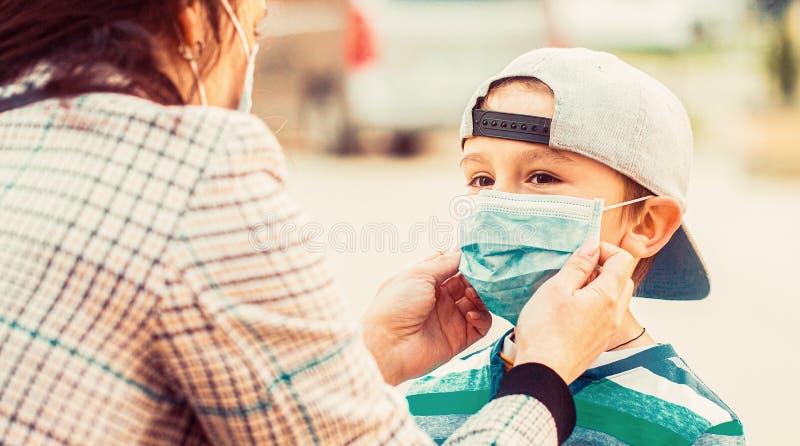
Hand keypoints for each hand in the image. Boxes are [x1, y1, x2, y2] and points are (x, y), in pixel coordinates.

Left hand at [363, 252, 491, 384]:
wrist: (388, 347)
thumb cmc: (395, 306)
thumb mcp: (418, 274)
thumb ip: (444, 262)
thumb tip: (461, 250)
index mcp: (424, 280)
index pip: (450, 265)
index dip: (462, 259)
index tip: (475, 255)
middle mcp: (437, 298)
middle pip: (466, 281)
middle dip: (475, 276)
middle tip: (479, 274)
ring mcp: (449, 317)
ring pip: (477, 301)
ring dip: (480, 295)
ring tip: (472, 293)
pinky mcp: (458, 338)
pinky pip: (480, 325)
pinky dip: (482, 317)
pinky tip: (470, 314)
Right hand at [514, 240, 635, 383]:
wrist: (543, 372)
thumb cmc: (545, 330)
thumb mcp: (557, 288)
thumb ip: (578, 265)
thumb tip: (592, 246)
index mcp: (608, 296)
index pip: (624, 259)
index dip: (605, 250)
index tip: (583, 255)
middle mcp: (615, 313)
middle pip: (623, 278)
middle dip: (604, 268)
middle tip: (576, 273)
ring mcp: (609, 329)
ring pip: (616, 297)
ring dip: (600, 287)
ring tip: (572, 292)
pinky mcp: (600, 341)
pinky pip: (607, 314)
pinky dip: (596, 304)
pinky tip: (571, 311)